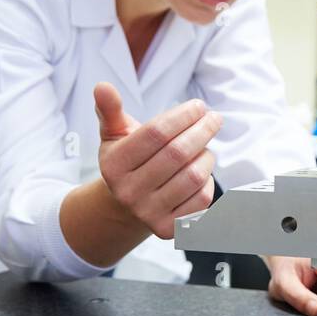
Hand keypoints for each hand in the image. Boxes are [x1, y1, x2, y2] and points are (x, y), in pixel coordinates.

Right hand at [93, 82, 220, 239]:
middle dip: (202, 131)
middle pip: (178, 154)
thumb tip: (102, 86)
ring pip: (194, 177)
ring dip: (206, 156)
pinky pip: (202, 200)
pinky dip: (209, 181)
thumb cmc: (128, 160)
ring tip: (205, 146)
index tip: (199, 106)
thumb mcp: (115, 135)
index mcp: (113, 165)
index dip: (182, 116)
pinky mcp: (168, 229)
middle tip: (214, 118)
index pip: (156, 133)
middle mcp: (128, 192)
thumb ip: (111, 111)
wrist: (127, 205)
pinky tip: (202, 171)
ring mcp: (147, 213)